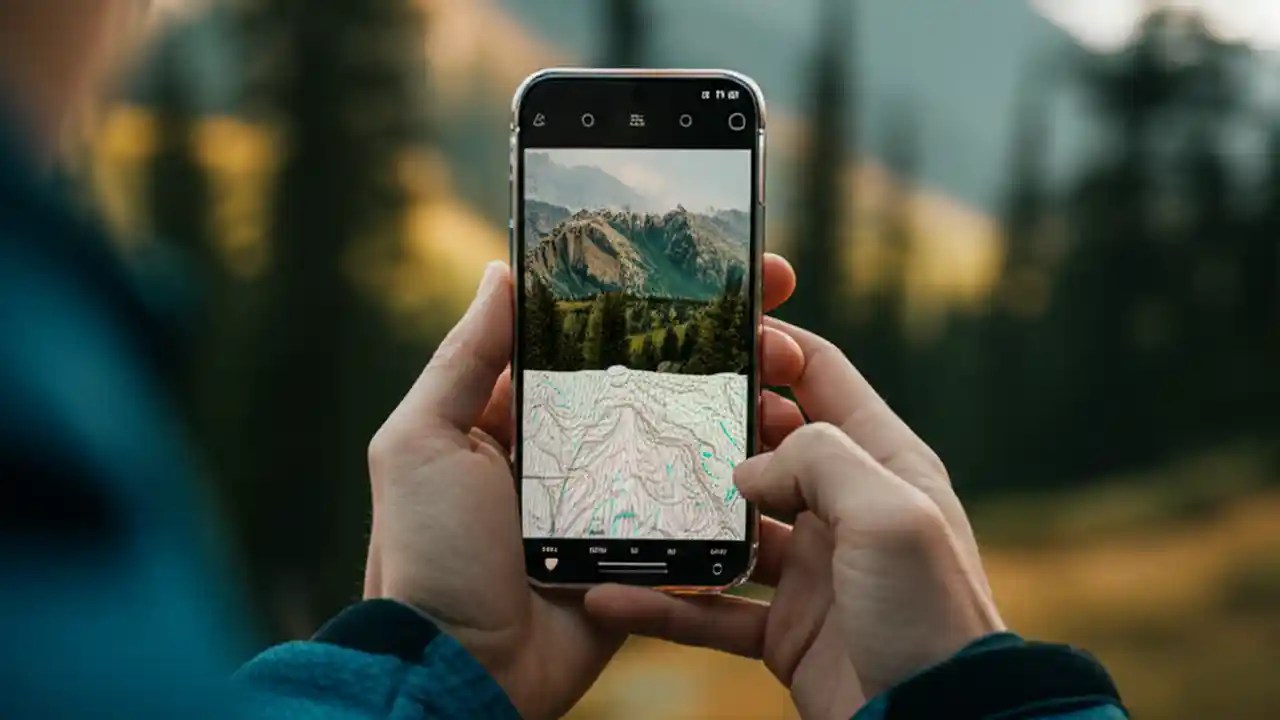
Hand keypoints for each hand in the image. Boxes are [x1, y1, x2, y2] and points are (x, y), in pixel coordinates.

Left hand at [362, 255, 803, 718]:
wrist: (462, 672)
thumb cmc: (428, 552)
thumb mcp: (422, 441)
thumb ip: (464, 359)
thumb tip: (502, 272)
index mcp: (522, 416)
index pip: (595, 340)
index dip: (649, 302)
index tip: (710, 263)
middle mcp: (575, 451)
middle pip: (656, 383)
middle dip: (719, 344)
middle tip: (778, 311)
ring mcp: (616, 504)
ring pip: (689, 441)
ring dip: (741, 406)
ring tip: (792, 372)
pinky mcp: (647, 556)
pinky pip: (698, 512)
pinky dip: (738, 483)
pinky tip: (783, 443)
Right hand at [585, 319, 1004, 718]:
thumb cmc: (930, 613)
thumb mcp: (887, 513)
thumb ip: (816, 460)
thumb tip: (745, 467)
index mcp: (882, 464)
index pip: (824, 379)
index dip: (774, 350)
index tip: (711, 334)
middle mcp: (843, 510)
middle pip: (766, 448)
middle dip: (712, 428)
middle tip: (648, 409)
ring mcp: (811, 571)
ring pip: (729, 529)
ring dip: (679, 519)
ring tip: (619, 500)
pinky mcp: (783, 631)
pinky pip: (711, 610)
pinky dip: (664, 606)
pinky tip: (611, 597)